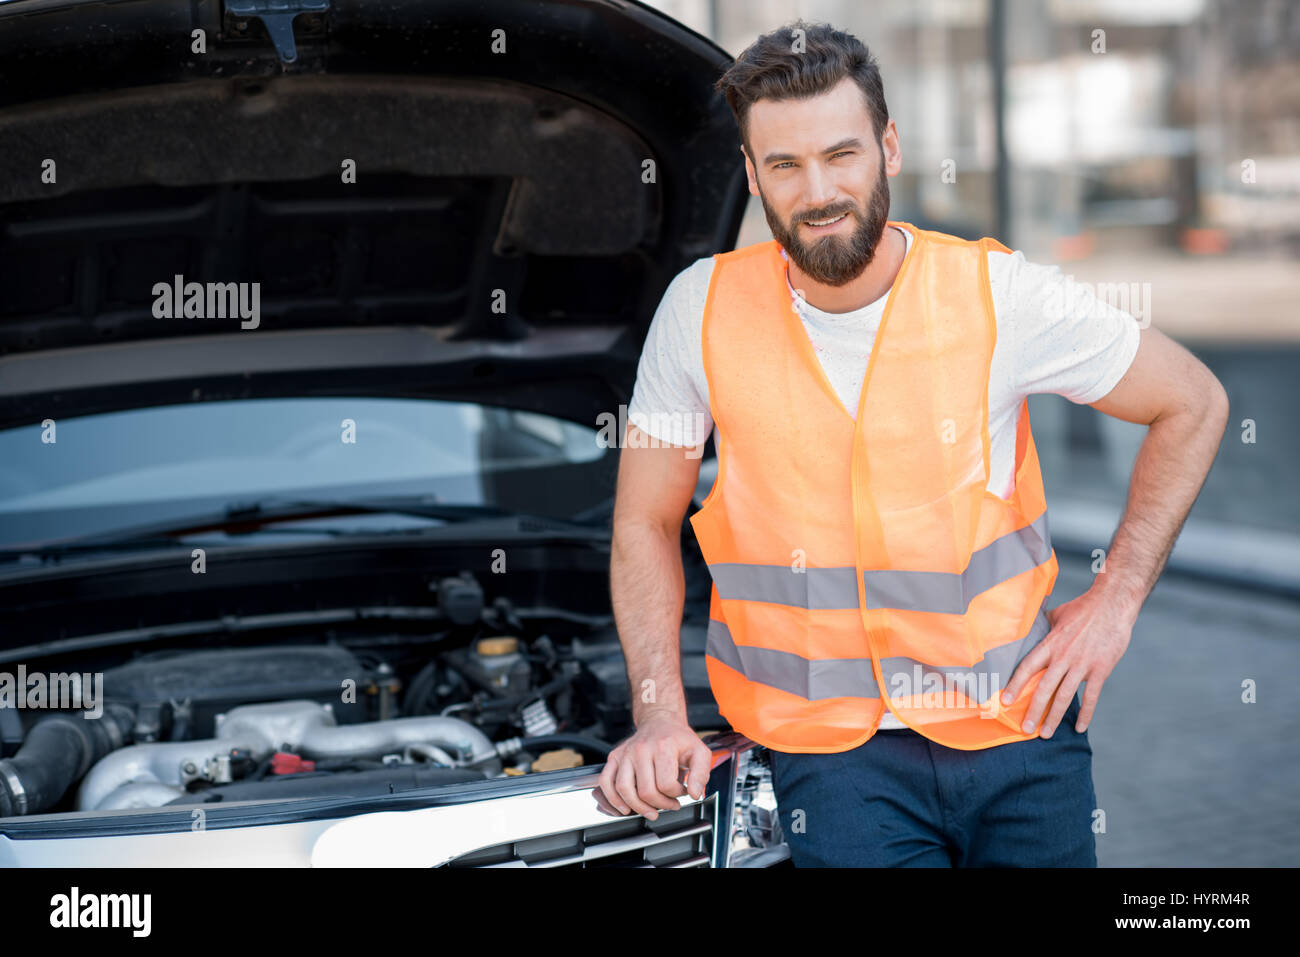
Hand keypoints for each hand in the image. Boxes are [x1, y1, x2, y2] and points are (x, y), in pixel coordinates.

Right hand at [594, 709, 712, 820]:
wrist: (660, 721)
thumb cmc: (678, 739)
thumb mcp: (699, 752)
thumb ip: (701, 774)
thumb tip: (694, 794)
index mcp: (662, 746)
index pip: (666, 784)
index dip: (676, 794)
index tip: (681, 791)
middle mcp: (641, 749)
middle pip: (645, 791)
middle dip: (661, 805)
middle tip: (669, 804)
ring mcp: (625, 753)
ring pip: (624, 789)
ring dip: (638, 807)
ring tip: (650, 811)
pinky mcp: (614, 757)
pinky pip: (606, 782)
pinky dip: (612, 799)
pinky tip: (625, 807)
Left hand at [999, 587, 1134, 737]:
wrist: (1112, 605)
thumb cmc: (1083, 609)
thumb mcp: (1057, 614)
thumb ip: (1043, 625)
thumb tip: (1028, 627)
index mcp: (1050, 644)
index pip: (1027, 668)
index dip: (1015, 685)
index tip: (1005, 701)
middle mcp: (1063, 657)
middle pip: (1044, 688)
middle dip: (1034, 711)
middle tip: (1025, 729)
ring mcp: (1082, 665)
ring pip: (1065, 696)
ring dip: (1054, 717)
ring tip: (1045, 733)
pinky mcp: (1100, 670)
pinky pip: (1092, 696)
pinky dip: (1086, 714)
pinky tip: (1079, 727)